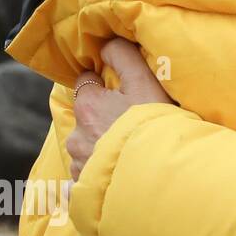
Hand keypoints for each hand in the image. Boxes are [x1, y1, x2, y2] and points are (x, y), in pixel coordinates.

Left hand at [67, 39, 173, 180]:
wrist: (159, 175)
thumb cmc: (155, 124)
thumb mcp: (145, 82)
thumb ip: (124, 57)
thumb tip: (106, 44)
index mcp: (88, 106)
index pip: (85, 83)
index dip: (103, 85)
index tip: (122, 92)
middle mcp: (77, 136)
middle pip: (87, 119)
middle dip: (102, 119)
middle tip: (131, 124)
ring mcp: (80, 166)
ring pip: (87, 149)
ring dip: (102, 148)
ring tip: (130, 153)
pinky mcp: (84, 191)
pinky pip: (87, 180)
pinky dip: (100, 176)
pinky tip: (120, 176)